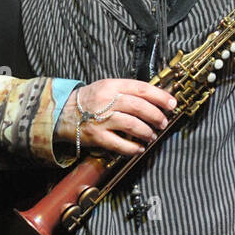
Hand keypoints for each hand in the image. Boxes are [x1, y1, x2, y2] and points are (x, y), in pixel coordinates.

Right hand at [55, 79, 177, 158]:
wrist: (62, 112)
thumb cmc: (89, 100)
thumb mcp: (106, 87)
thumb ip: (128, 91)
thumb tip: (156, 99)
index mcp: (111, 86)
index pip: (141, 88)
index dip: (160, 96)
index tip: (172, 103)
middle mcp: (106, 101)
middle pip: (139, 107)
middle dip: (156, 116)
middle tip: (163, 122)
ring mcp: (101, 119)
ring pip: (132, 125)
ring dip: (147, 132)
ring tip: (152, 135)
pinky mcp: (97, 136)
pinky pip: (120, 144)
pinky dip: (133, 148)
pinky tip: (139, 148)